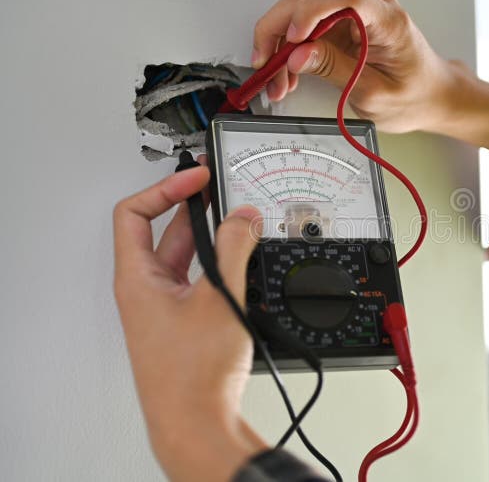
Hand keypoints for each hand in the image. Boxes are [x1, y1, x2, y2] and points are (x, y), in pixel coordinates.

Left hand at [113, 162, 265, 481]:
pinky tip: (242, 260)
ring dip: (211, 236)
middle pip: (164, 230)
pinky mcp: (185, 320)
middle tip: (221, 189)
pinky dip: (219, 262)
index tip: (195, 177)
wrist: (196, 422)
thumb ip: (234, 249)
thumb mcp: (220, 298)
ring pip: (185, 255)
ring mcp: (165, 305)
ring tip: (240, 221)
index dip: (165, 188)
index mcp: (138, 277)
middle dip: (195, 207)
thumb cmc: (191, 374)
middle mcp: (146, 288)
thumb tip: (242, 217)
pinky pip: (199, 278)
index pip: (134, 213)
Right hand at [251, 0, 488, 158]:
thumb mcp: (374, 94)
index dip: (311, 10)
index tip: (293, 39)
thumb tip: (298, 55)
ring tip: (276, 81)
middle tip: (266, 63)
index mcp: (388, 20)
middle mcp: (370, 6)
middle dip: (280, 30)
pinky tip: (287, 75)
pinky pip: (308, 26)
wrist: (432, 96)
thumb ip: (336, 70)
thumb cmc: (415, 95)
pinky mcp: (344, 24)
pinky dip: (291, 49)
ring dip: (281, 43)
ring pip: (302, 9)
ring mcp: (355, 12)